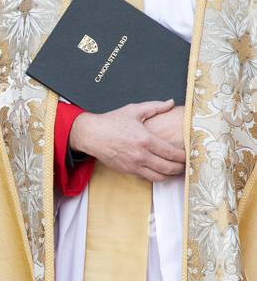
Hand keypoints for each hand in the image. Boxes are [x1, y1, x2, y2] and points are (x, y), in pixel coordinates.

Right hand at [70, 99, 184, 182]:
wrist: (92, 135)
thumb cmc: (112, 122)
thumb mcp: (134, 110)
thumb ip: (155, 107)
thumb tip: (171, 102)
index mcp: (145, 140)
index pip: (171, 153)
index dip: (183, 156)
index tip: (189, 155)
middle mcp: (141, 155)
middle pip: (168, 168)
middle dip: (180, 168)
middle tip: (186, 165)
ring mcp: (134, 165)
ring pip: (158, 177)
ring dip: (170, 175)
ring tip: (176, 171)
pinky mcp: (128, 171)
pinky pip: (147, 178)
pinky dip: (157, 176)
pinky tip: (161, 171)